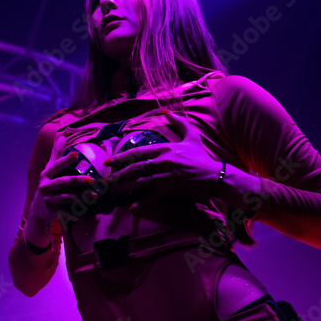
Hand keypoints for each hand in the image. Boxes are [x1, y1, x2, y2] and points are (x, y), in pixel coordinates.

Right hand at [26, 134, 98, 230]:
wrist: (37, 211)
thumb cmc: (48, 187)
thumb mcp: (49, 171)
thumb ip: (56, 154)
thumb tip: (63, 136)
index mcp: (46, 175)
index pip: (56, 165)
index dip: (65, 159)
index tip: (76, 154)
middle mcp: (46, 186)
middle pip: (62, 182)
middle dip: (77, 180)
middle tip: (91, 179)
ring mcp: (49, 199)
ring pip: (66, 197)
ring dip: (81, 196)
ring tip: (95, 195)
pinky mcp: (53, 211)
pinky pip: (68, 211)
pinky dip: (77, 213)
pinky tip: (88, 213)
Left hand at [104, 113, 221, 209]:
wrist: (213, 175)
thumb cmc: (200, 156)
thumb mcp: (191, 136)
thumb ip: (178, 122)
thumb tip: (165, 112)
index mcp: (165, 149)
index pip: (138, 152)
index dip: (121, 157)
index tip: (109, 162)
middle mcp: (163, 161)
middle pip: (136, 167)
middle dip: (119, 173)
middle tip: (108, 179)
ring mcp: (166, 176)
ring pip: (140, 181)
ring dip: (125, 187)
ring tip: (114, 190)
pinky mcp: (170, 188)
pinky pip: (153, 196)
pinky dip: (142, 203)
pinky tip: (131, 207)